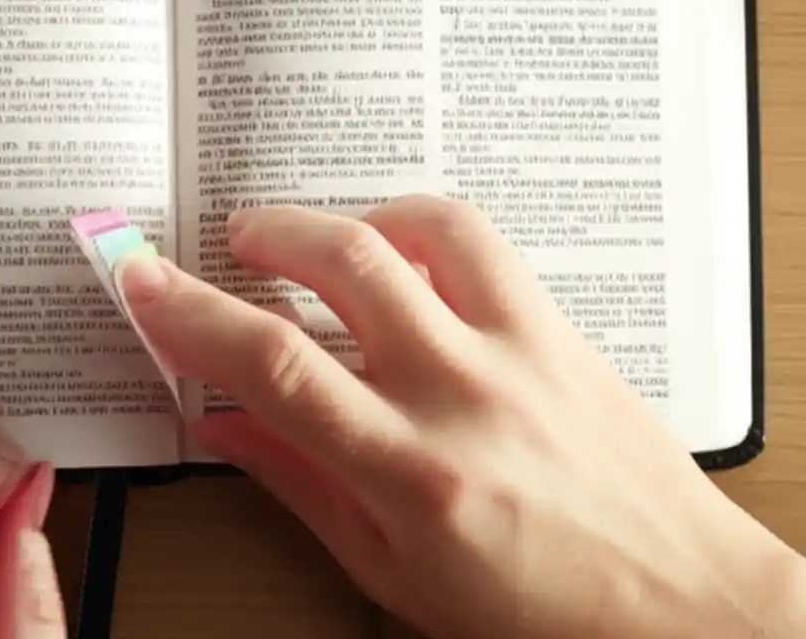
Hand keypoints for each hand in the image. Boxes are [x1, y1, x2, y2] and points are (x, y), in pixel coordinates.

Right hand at [116, 197, 805, 638]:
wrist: (673, 602)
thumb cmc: (536, 606)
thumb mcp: (388, 568)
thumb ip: (297, 483)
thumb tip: (220, 428)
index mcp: (408, 472)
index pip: (273, 367)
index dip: (191, 314)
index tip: (144, 282)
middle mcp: (461, 395)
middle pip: (338, 268)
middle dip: (256, 236)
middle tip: (220, 245)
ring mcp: (515, 349)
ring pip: (408, 231)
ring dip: (332, 217)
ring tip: (295, 236)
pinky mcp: (554, 327)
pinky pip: (477, 238)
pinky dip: (413, 220)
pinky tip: (389, 244)